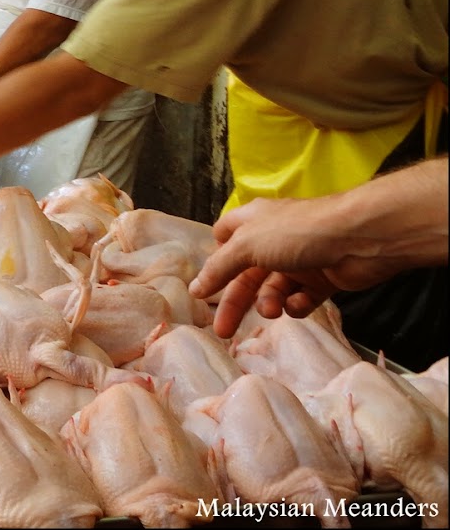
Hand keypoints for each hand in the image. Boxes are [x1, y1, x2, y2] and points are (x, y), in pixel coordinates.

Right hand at [191, 194, 387, 337]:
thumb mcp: (246, 245)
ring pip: (272, 290)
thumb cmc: (296, 233)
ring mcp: (298, 261)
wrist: (359, 238)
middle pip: (245, 275)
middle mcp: (272, 241)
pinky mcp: (321, 280)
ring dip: (268, 303)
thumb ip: (219, 268)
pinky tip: (298, 304)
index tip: (206, 287)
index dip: (216, 261)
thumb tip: (195, 288)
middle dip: (235, 302)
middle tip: (223, 330)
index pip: (224, 239)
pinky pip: (300, 298)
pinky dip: (296, 305)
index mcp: (252, 223)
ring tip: (273, 310)